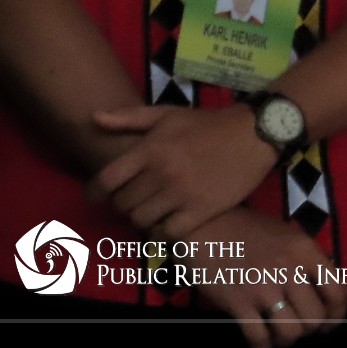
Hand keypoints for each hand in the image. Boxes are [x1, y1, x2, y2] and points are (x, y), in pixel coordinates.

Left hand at [88, 104, 276, 239]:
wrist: (253, 133)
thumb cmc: (207, 124)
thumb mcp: (167, 114)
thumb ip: (128, 118)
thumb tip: (94, 118)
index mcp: (150, 150)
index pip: (106, 181)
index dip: (93, 194)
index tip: (94, 198)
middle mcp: (162, 174)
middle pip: (122, 204)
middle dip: (122, 203)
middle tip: (133, 199)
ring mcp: (181, 194)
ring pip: (142, 220)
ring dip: (142, 217)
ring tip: (151, 210)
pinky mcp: (201, 210)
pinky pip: (167, 233)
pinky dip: (162, 231)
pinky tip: (168, 221)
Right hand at [185, 205, 346, 347]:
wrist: (207, 227)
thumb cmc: (249, 230)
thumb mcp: (289, 236)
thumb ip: (309, 260)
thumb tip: (326, 286)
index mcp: (305, 251)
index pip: (337, 291)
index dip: (337, 314)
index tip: (330, 324)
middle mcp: (289, 270)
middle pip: (315, 317)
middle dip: (311, 329)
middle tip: (301, 328)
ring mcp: (263, 288)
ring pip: (291, 332)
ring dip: (288, 340)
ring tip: (280, 335)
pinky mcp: (238, 303)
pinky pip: (259, 337)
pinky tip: (262, 346)